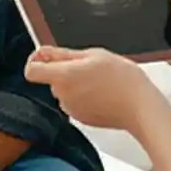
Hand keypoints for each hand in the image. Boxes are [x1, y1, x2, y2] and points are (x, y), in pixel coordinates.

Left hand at [24, 46, 166, 131]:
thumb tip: (44, 52)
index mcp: (64, 76)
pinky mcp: (81, 118)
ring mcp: (71, 109)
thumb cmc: (123, 79)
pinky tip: (102, 93)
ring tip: (100, 80)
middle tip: (89, 66)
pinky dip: (84, 97)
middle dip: (65, 71)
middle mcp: (63, 95)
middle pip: (52, 79)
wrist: (140, 107)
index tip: (45, 57)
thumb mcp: (94, 54)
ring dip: (76, 84)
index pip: (31, 71)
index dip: (35, 61)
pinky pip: (75, 102)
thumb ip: (63, 54)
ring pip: (65, 91)